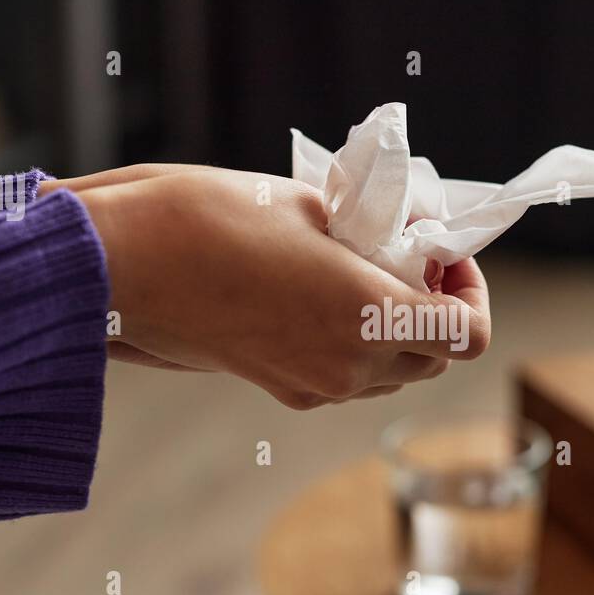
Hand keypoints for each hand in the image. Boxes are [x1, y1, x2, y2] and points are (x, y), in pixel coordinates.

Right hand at [39, 165, 489, 408]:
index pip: (467, 334)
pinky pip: (346, 378)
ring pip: (391, 373)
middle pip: (434, 358)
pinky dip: (356, 345)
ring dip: (397, 330)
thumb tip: (412, 236)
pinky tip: (322, 297)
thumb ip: (376, 230)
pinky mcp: (280, 388)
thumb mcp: (310, 206)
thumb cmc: (210, 216)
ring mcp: (314, 385)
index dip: (471, 291)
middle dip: (436, 310)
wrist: (122, 262)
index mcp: (367, 314)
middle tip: (408, 258)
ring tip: (362, 273)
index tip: (442, 255)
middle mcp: (349, 364)